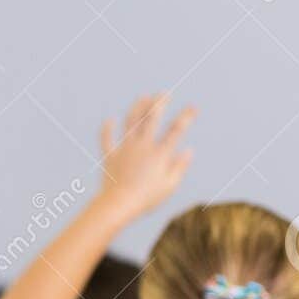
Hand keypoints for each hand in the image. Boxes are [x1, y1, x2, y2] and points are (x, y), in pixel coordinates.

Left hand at [97, 93, 194, 218]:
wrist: (118, 205)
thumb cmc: (147, 198)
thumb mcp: (170, 185)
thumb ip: (180, 166)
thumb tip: (189, 151)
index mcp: (160, 153)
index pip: (176, 130)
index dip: (185, 117)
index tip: (192, 107)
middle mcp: (142, 147)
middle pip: (151, 119)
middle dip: (159, 104)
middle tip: (163, 94)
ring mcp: (125, 149)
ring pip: (130, 123)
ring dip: (137, 108)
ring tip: (142, 98)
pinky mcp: (110, 156)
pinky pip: (107, 139)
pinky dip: (107, 129)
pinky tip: (109, 120)